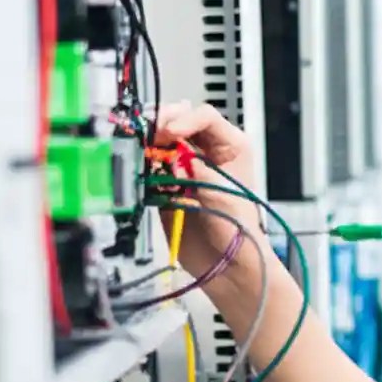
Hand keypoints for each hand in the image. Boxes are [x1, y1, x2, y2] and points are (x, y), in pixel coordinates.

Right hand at [152, 101, 266, 291]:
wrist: (226, 265)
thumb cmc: (239, 230)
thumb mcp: (221, 191)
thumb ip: (195, 168)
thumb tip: (172, 154)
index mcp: (232, 146)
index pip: (205, 116)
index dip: (184, 119)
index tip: (169, 132)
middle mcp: (208, 153)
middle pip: (179, 122)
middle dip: (162, 125)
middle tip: (150, 137)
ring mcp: (185, 168)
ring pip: (161, 142)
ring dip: (150, 143)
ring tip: (144, 151)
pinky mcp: (167, 186)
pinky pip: (150, 166)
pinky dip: (142, 165)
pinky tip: (142, 169)